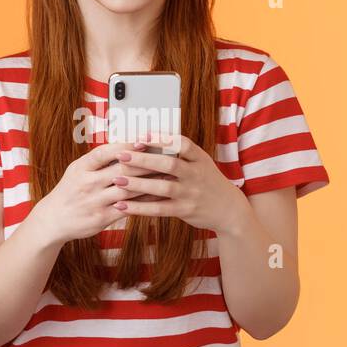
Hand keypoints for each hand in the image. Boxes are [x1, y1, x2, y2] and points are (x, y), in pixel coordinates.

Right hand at [24, 139, 166, 246]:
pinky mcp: (102, 217)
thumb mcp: (77, 170)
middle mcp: (88, 183)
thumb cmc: (70, 191)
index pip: (104, 152)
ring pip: (128, 190)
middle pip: (121, 170)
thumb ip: (98, 160)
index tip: (143, 140)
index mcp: (81, 167)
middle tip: (165, 156)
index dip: (125, 146)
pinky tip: (156, 196)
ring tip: (166, 175)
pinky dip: (143, 202)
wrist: (53, 219)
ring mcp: (95, 201)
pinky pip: (128, 208)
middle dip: (145, 163)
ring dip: (149, 182)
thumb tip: (125, 146)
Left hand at [107, 133, 247, 233]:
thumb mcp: (200, 165)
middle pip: (169, 164)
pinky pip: (159, 209)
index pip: (182, 143)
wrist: (229, 210)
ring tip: (117, 180)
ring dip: (138, 184)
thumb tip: (146, 144)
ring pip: (162, 187)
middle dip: (144, 159)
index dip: (162, 139)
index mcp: (200, 158)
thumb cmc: (207, 183)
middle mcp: (196, 174)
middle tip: (122, 154)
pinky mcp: (185, 211)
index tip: (141, 136)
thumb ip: (179, 157)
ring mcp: (191, 193)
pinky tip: (122, 206)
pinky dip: (139, 208)